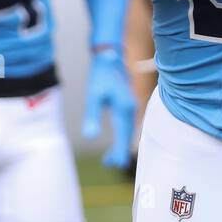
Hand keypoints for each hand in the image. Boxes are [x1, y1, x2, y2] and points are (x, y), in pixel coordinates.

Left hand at [82, 48, 135, 168]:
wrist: (109, 56)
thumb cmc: (100, 75)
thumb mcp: (93, 96)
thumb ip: (93, 117)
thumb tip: (90, 137)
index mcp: (124, 109)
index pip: (123, 136)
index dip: (119, 152)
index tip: (113, 165)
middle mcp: (131, 108)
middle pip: (128, 135)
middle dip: (120, 151)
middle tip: (109, 164)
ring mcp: (131, 105)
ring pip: (128, 130)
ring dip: (122, 143)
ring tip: (111, 157)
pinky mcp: (128, 103)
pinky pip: (128, 124)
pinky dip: (123, 134)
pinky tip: (118, 138)